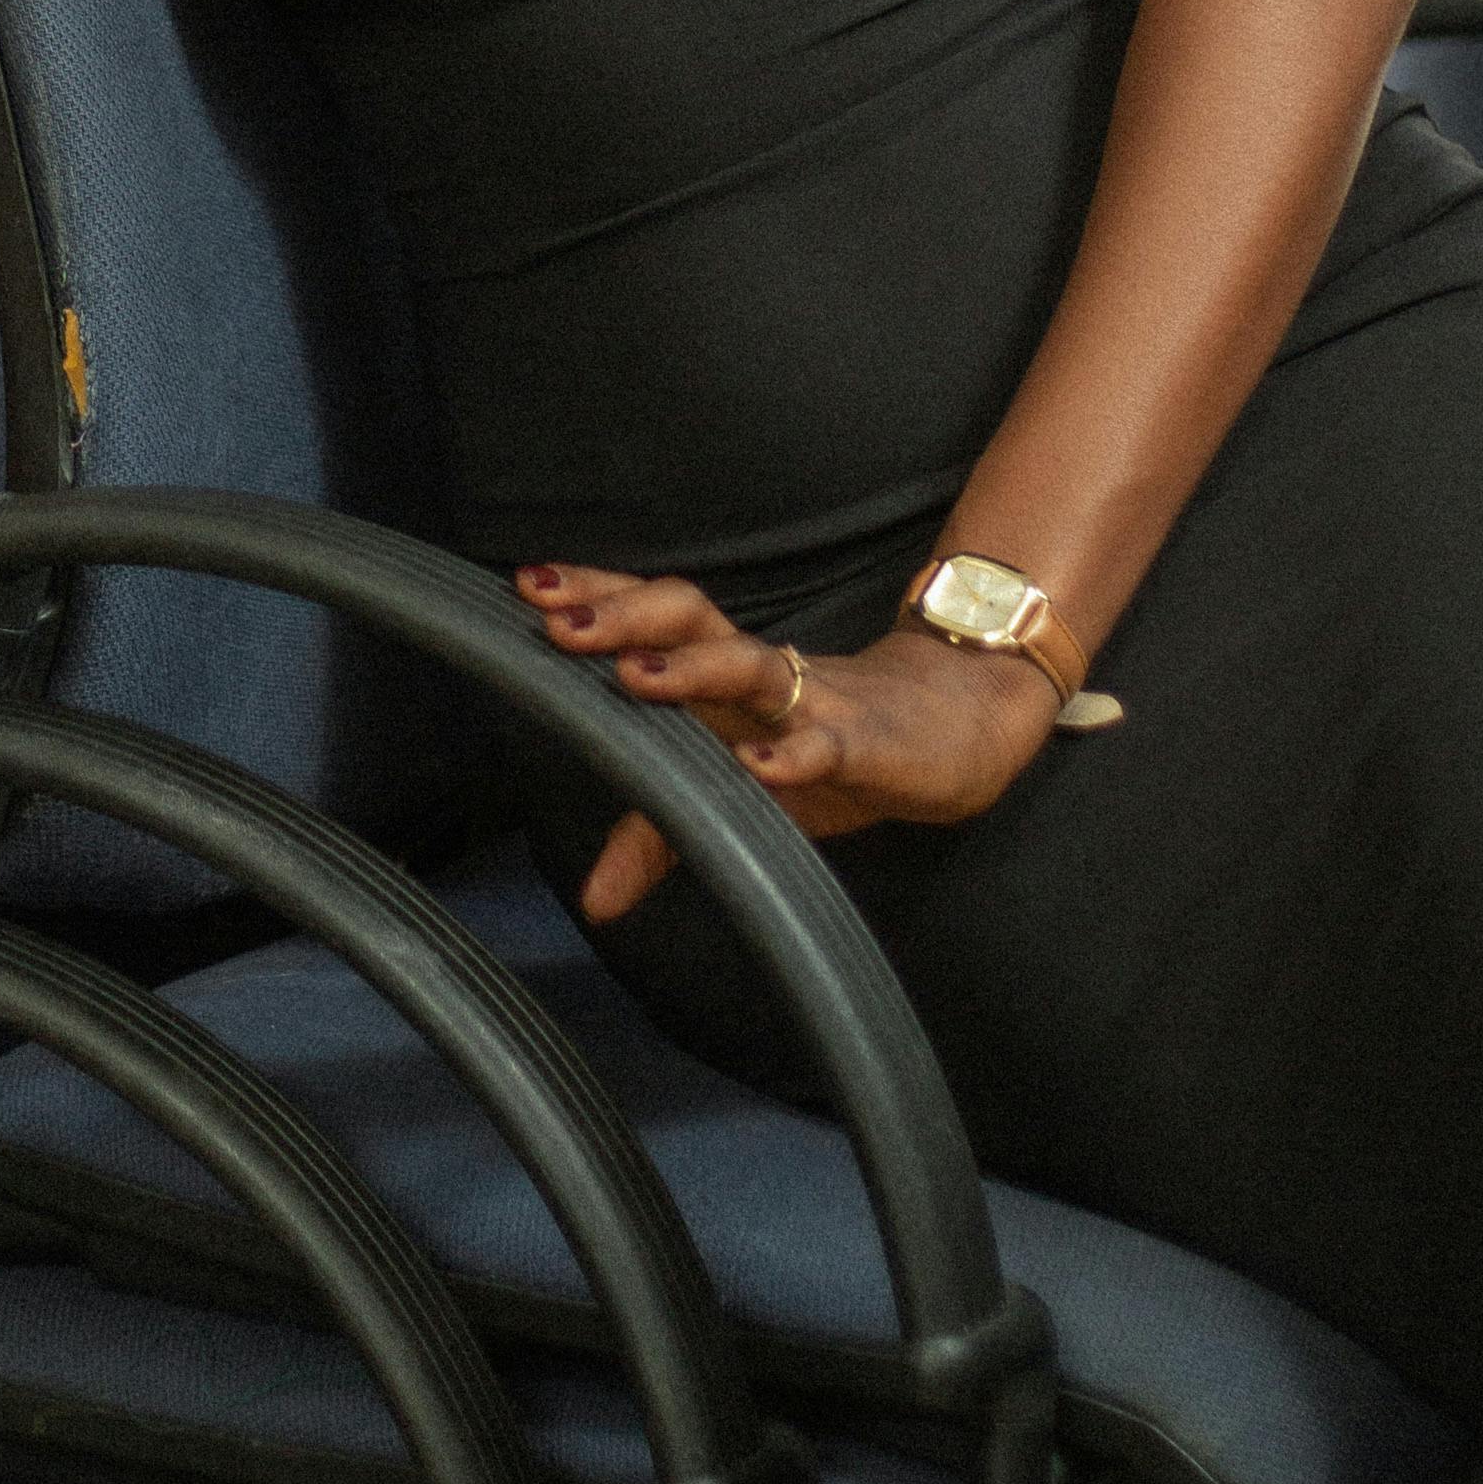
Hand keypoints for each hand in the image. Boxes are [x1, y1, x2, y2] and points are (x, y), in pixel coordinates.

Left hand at [516, 561, 1061, 920]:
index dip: (595, 595)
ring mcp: (813, 702)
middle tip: (555, 622)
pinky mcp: (866, 745)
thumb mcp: (738, 793)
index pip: (651, 616)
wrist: (957, 730)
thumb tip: (592, 901)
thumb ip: (660, 836)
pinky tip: (764, 765)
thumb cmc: (832, 748)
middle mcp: (759, 673)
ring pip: (750, 667)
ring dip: (692, 671)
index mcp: (723, 670)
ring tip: (634, 679)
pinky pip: (827, 745)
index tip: (525, 582)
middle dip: (622, 615)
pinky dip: (796, 753)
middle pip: (687, 620)